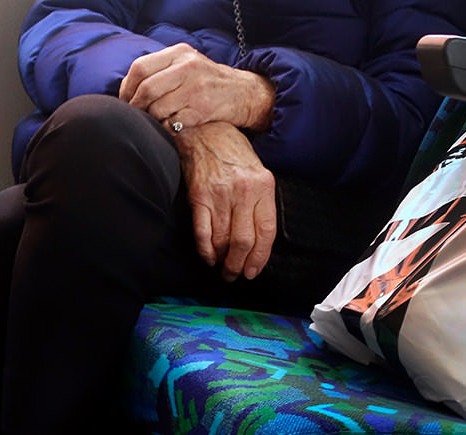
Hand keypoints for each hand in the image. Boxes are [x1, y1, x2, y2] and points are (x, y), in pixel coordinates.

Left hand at [120, 43, 273, 132]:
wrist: (245, 93)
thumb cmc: (210, 81)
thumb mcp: (188, 63)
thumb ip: (162, 68)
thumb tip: (128, 87)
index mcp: (180, 54)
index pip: (140, 68)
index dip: (127, 87)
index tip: (126, 99)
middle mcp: (188, 68)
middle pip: (147, 89)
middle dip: (136, 106)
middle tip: (136, 115)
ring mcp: (196, 89)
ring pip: (158, 108)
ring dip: (151, 119)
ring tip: (154, 121)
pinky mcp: (203, 110)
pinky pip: (173, 123)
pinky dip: (167, 128)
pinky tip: (171, 127)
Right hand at [174, 122, 276, 280]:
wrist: (204, 129)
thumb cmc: (233, 152)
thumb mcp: (258, 172)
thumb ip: (260, 202)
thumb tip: (258, 238)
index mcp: (263, 186)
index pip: (266, 231)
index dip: (260, 256)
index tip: (254, 269)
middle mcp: (243, 192)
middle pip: (244, 240)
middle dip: (240, 264)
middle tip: (237, 274)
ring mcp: (220, 194)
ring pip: (223, 239)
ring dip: (223, 260)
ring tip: (223, 268)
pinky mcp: (198, 195)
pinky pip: (202, 230)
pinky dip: (205, 249)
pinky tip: (209, 257)